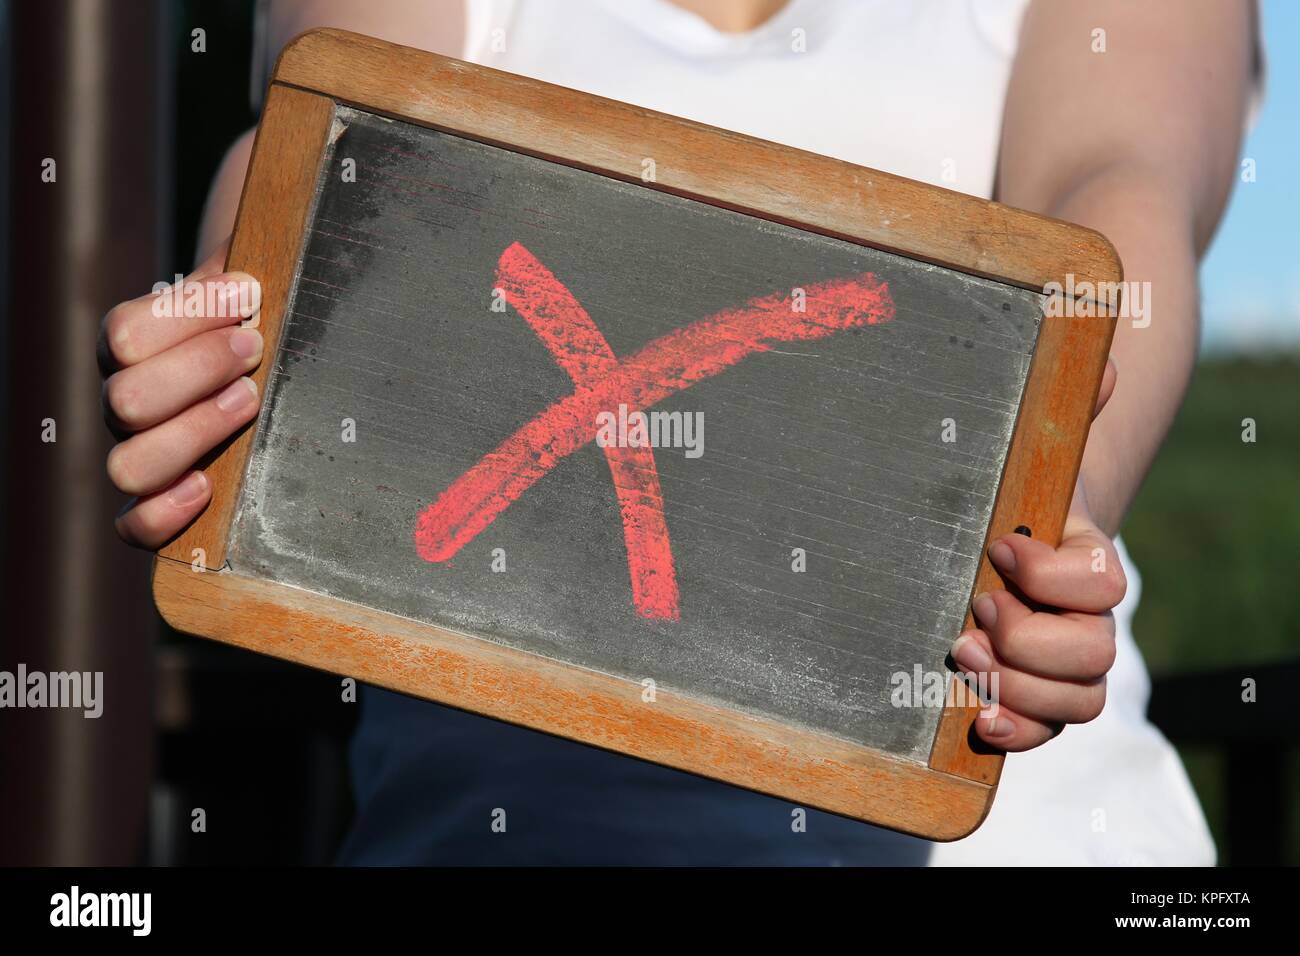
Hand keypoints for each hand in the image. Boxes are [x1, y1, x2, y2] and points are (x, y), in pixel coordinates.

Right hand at [100, 240, 263, 547]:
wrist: (275, 358)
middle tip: (256, 349)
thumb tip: (254, 273)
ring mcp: (141, 452)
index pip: (127, 335)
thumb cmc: (263, 320)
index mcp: (133, 346)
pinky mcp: (163, 500)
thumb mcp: (251, 287)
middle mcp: (127, 401)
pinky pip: (133, 527)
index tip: (248, 295)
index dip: (188, 313)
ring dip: (195, 433)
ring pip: (129, 465)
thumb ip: (242, 276)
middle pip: (127, 400)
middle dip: (200, 372)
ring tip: (249, 400)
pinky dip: (162, 514)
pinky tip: (206, 487)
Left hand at [951, 358, 1124, 751]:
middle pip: (1094, 653)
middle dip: (1030, 637)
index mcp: (1086, 559)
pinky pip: (1045, 732)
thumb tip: (1104, 362)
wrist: (996, 536)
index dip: (1052, 574)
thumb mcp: (1028, 451)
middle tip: (974, 607)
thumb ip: (1065, 412)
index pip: (1101, 583)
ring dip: (1020, 686)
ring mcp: (1059, 661)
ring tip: (961, 653)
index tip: (999, 542)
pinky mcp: (1028, 692)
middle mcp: (1084, 618)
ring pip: (1077, 699)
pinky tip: (980, 720)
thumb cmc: (1012, 491)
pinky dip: (1018, 732)